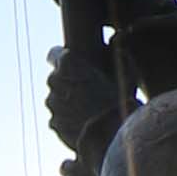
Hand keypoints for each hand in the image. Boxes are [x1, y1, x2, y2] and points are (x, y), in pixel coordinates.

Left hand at [46, 40, 129, 155]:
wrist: (113, 136)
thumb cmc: (120, 102)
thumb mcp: (124, 72)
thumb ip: (116, 56)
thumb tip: (120, 40)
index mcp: (68, 62)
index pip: (54, 54)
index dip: (63, 61)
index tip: (72, 68)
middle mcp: (54, 80)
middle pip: (56, 79)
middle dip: (68, 85)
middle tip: (88, 94)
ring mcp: (52, 103)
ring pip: (57, 101)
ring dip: (67, 105)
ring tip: (88, 114)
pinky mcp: (53, 123)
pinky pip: (59, 120)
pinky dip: (67, 123)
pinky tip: (84, 128)